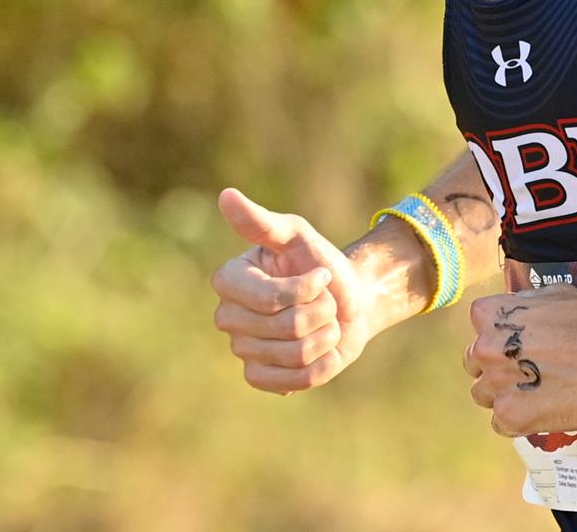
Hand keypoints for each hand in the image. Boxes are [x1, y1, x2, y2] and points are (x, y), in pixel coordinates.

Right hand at [211, 187, 373, 393]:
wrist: (350, 300)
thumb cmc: (320, 263)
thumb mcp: (298, 236)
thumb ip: (262, 222)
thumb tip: (226, 195)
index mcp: (230, 280)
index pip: (269, 299)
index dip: (306, 289)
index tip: (321, 274)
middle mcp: (228, 316)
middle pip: (286, 327)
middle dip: (322, 311)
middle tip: (324, 300)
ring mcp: (242, 350)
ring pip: (296, 354)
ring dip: (327, 336)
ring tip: (325, 322)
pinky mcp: (260, 377)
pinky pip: (297, 380)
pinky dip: (323, 364)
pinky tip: (322, 348)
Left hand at [461, 285, 576, 435]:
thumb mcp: (553, 295)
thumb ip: (523, 306)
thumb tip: (516, 312)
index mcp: (491, 315)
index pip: (479, 327)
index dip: (499, 335)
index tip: (518, 342)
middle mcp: (486, 349)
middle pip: (475, 363)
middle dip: (496, 365)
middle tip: (525, 370)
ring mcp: (497, 385)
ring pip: (484, 394)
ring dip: (504, 394)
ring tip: (534, 393)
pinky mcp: (512, 417)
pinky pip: (501, 422)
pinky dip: (518, 419)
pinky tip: (541, 410)